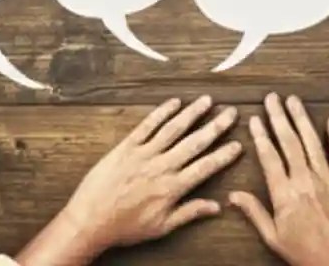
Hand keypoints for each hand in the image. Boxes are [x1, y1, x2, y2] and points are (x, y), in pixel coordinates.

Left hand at [16, 96, 242, 264]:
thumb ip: (190, 213)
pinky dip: (161, 112)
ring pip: (173, 129)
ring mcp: (143, 154)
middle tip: (231, 114)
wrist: (90, 219)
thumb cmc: (124, 227)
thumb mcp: (161, 227)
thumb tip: (216, 207)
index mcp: (172, 188)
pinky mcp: (126, 147)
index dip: (223, 155)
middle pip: (195, 143)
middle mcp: (161, 167)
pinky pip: (147, 126)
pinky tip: (174, 103)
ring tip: (207, 101)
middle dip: (215, 127)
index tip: (238, 144)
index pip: (205, 167)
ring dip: (192, 114)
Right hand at [229, 94, 328, 265]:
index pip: (269, 157)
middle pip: (289, 142)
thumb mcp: (273, 237)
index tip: (254, 119)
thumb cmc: (306, 253)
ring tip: (293, 101)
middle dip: (278, 118)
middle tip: (271, 99)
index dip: (260, 136)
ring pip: (312, 142)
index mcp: (285, 194)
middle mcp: (305, 181)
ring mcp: (326, 179)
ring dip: (302, 119)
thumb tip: (233, 196)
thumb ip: (254, 212)